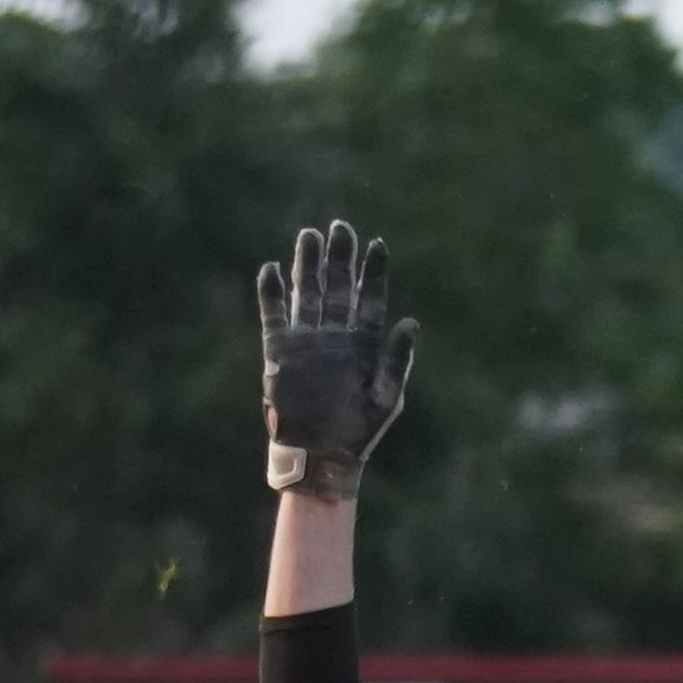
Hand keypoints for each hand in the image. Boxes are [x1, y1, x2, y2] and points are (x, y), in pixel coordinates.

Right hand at [259, 220, 417, 500]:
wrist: (324, 455)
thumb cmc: (361, 430)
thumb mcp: (388, 395)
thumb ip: (397, 358)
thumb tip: (410, 322)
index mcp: (365, 345)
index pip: (370, 299)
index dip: (373, 272)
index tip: (377, 244)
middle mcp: (336, 337)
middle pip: (337, 289)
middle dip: (340, 259)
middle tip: (340, 227)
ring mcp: (307, 341)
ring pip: (307, 294)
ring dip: (307, 266)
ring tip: (309, 236)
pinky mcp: (280, 352)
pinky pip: (274, 316)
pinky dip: (272, 294)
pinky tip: (272, 269)